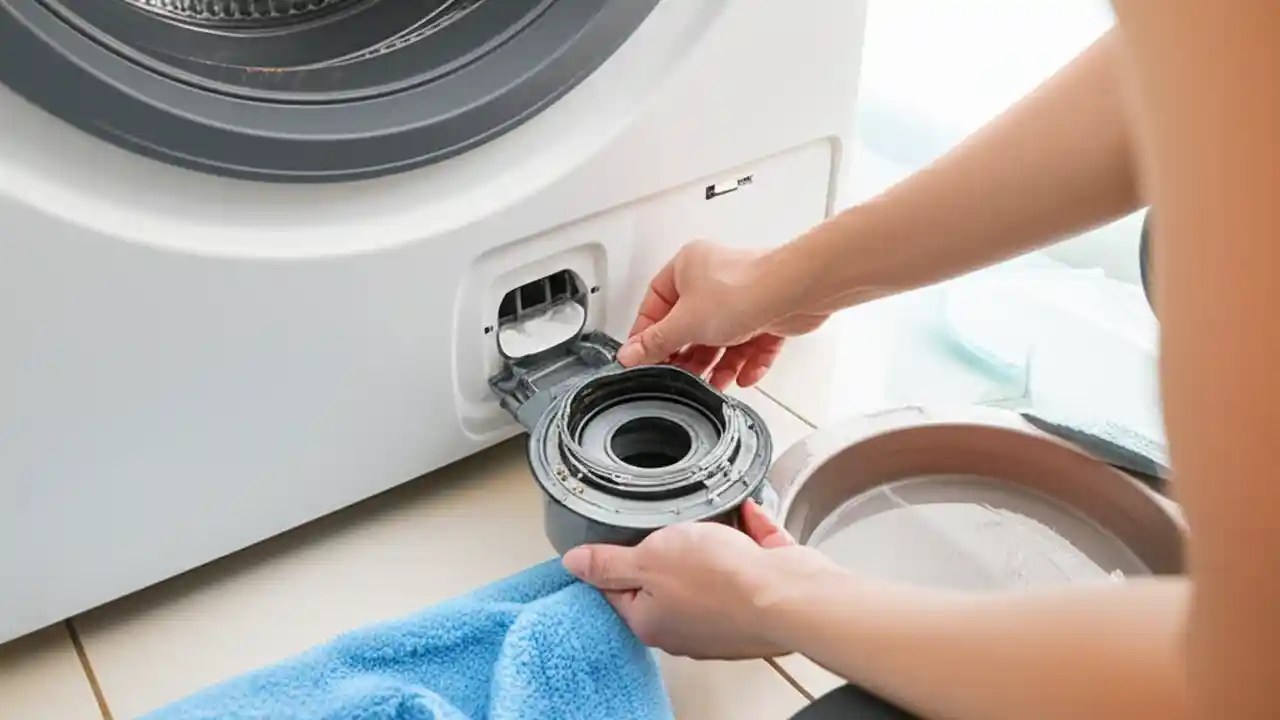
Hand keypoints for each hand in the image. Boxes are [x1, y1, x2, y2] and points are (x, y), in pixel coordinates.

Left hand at [561, 501, 844, 659]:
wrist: (790, 597)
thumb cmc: (720, 583)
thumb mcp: (648, 559)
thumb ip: (609, 562)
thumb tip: (573, 564)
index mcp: (653, 621)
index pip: (617, 590)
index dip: (613, 559)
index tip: (615, 536)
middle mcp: (688, 624)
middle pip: (665, 579)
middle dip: (666, 546)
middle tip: (665, 519)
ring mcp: (727, 612)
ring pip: (711, 568)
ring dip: (711, 537)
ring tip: (708, 511)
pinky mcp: (761, 595)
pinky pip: (749, 555)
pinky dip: (748, 531)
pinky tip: (747, 510)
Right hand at [620, 240, 828, 388]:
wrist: (794, 292)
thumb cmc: (744, 290)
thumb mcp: (686, 323)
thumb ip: (656, 342)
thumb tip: (631, 354)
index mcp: (687, 267)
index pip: (655, 303)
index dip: (647, 333)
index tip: (642, 357)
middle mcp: (714, 278)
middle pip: (690, 324)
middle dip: (688, 354)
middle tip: (680, 375)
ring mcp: (742, 296)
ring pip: (722, 337)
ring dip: (718, 364)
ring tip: (712, 382)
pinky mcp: (768, 314)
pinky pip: (752, 343)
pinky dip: (747, 362)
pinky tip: (742, 376)